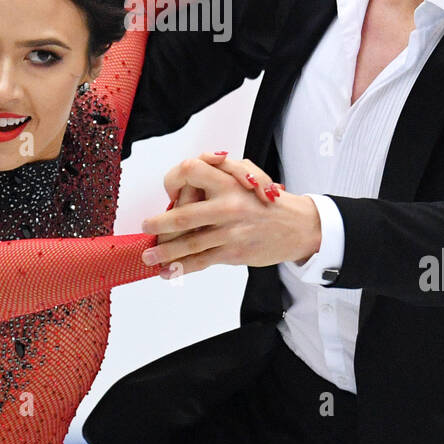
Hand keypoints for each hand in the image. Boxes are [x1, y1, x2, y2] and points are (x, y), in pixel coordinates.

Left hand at [139, 155, 321, 276]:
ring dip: (165, 251)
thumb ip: (218, 175)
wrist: (298, 226)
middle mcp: (227, 205)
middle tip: (146, 228)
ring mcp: (230, 231)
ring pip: (189, 243)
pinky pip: (202, 261)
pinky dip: (182, 267)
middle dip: (159, 225)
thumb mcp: (246, 175)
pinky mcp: (233, 252)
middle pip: (183, 215)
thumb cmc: (266, 201)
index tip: (169, 193)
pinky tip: (168, 271)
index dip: (174, 181)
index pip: (190, 172)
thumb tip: (186, 189)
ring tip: (149, 257)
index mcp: (228, 181)